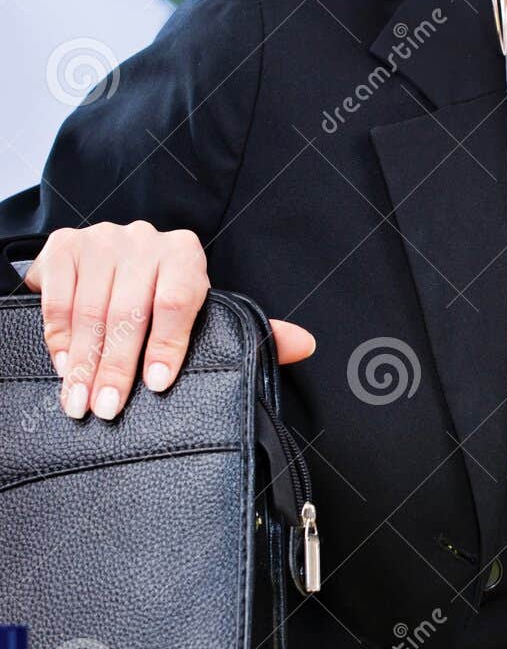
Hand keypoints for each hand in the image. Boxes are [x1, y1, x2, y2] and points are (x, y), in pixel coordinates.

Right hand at [24, 222, 315, 420]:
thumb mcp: (204, 312)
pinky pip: (58, 295)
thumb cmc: (163, 295)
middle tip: (109, 409)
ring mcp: (101, 239)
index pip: (178, 300)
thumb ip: (253, 331)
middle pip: (130, 311)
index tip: (157, 384)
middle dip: (118, 366)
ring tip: (81, 401)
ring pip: (91, 308)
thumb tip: (305, 345)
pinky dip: (58, 335)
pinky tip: (64, 365)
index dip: (168, 345)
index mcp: (185, 255)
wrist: (110, 262)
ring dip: (84, 361)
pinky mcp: (63, 246)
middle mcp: (144, 239)